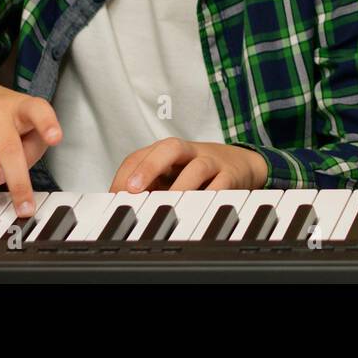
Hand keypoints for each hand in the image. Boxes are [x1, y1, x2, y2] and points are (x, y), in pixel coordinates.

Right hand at [0, 79, 62, 216]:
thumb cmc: (9, 121)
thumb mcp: (31, 131)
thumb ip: (30, 152)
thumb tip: (7, 176)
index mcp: (23, 107)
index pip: (38, 109)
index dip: (47, 123)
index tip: (55, 139)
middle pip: (6, 143)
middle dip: (16, 179)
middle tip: (24, 203)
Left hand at [109, 137, 267, 192]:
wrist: (242, 164)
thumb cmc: (198, 171)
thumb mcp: (170, 174)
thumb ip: (148, 187)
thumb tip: (119, 206)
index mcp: (167, 151)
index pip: (140, 155)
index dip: (125, 175)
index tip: (114, 197)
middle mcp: (189, 152)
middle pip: (169, 148)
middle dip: (149, 166)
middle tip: (134, 189)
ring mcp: (212, 162)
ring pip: (198, 167)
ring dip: (180, 186)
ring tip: (166, 204)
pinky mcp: (231, 177)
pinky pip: (222, 185)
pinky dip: (209, 197)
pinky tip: (198, 210)